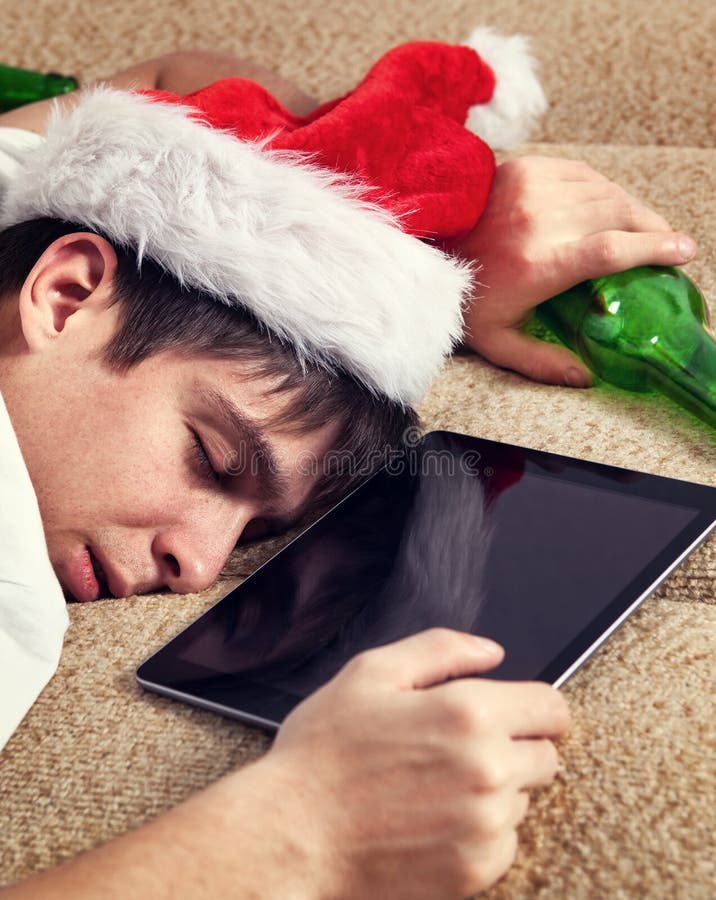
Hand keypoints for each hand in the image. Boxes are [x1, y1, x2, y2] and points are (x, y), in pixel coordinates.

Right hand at [263, 628, 569, 898]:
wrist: (291, 834)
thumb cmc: (325, 753)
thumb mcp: (372, 673)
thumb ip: (440, 649)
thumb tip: (490, 651)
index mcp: (468, 713)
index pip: (551, 708)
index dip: (538, 707)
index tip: (522, 715)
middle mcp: (488, 769)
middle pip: (545, 755)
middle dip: (515, 746)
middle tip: (462, 750)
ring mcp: (485, 825)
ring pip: (523, 800)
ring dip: (496, 791)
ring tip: (436, 786)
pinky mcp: (475, 870)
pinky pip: (504, 843)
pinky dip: (480, 832)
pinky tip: (433, 820)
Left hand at [455, 156, 697, 386]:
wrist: (425, 247)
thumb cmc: (462, 297)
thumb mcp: (497, 342)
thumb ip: (541, 363)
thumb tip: (585, 379)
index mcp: (539, 264)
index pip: (612, 250)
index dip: (654, 248)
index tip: (684, 250)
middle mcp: (540, 221)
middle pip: (618, 215)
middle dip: (650, 227)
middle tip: (666, 243)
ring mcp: (532, 189)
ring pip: (605, 191)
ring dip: (631, 208)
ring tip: (642, 227)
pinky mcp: (525, 169)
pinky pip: (583, 173)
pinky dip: (603, 188)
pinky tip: (608, 205)